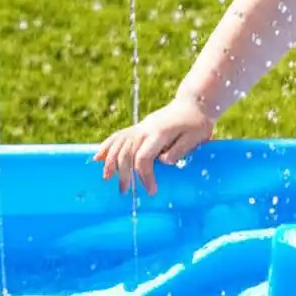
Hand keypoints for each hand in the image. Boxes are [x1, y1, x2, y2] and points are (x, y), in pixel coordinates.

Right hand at [94, 96, 214, 193]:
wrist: (194, 103)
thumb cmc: (197, 123)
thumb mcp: (195, 138)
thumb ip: (178, 151)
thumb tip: (163, 162)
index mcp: (159, 134)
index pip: (143, 158)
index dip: (144, 176)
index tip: (151, 191)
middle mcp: (145, 129)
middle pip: (127, 153)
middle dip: (124, 174)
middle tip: (124, 192)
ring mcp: (140, 127)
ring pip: (118, 144)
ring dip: (110, 162)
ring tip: (107, 178)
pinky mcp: (139, 127)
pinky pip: (119, 136)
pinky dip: (107, 146)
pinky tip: (98, 156)